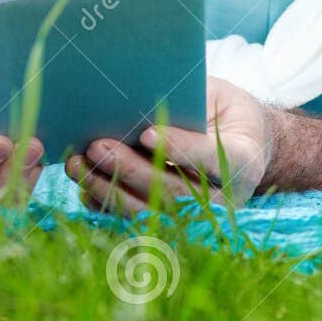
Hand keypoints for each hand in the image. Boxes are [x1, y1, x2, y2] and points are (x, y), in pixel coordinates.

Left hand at [65, 78, 271, 213]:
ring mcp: (197, 218)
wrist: (235, 143)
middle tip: (97, 146)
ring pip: (151, 213)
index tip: (147, 133)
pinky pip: (135, 221)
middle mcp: (223, 199)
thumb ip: (187, 100)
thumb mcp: (213, 95)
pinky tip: (83, 185)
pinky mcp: (171, 224)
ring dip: (110, 191)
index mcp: (243, 162)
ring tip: (78, 165)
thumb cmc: (218, 111)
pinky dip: (105, 206)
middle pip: (175, 193)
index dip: (180, 148)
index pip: (211, 158)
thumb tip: (138, 99)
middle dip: (132, 170)